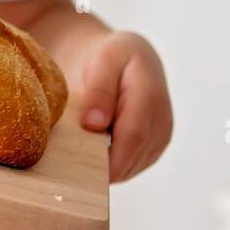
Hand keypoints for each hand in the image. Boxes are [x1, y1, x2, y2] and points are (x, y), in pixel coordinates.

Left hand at [79, 31, 172, 182]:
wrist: (130, 60)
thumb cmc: (112, 58)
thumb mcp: (103, 62)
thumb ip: (99, 91)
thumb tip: (94, 124)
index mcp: (150, 96)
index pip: (132, 136)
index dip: (108, 158)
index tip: (79, 171)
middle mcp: (162, 121)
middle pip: (130, 157)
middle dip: (100, 167)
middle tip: (67, 171)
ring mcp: (160, 138)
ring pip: (130, 167)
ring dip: (103, 167)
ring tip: (76, 156)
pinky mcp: (153, 148)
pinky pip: (130, 167)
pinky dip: (110, 166)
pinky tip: (91, 154)